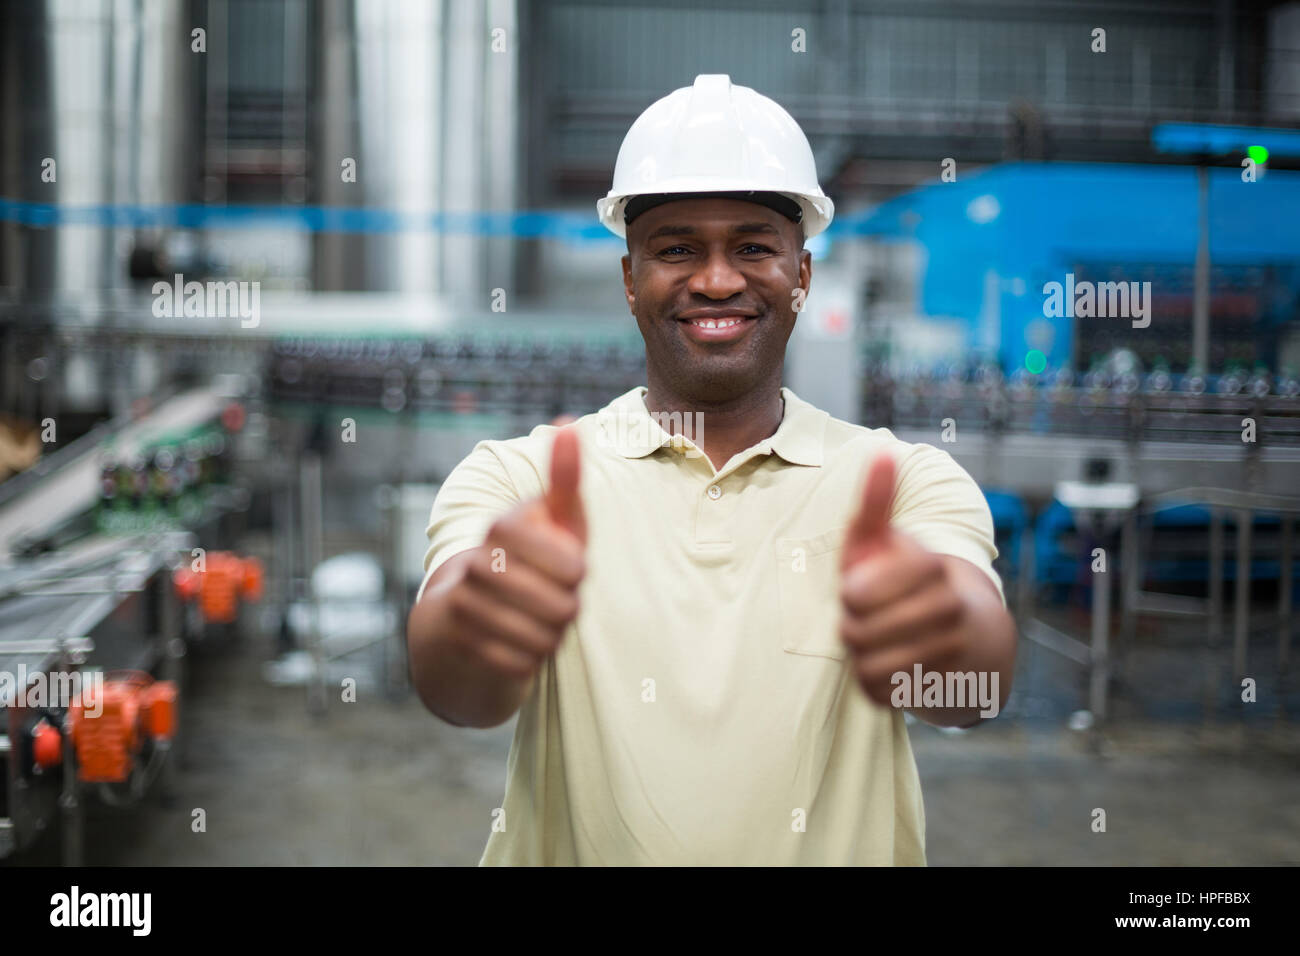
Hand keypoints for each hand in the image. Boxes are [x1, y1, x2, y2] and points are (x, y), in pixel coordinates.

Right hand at [440, 427, 587, 681]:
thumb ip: (564, 477)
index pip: (572, 565)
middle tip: (556, 601)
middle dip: (567, 609)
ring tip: (539, 622)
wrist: (458, 617)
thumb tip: (568, 422)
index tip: (570, 568)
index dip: (578, 572)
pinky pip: (519, 665)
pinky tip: (518, 644)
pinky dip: (528, 660)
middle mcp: (476, 564)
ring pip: (542, 638)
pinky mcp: (459, 645)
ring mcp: (463, 606)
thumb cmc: (524, 561)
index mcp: (503, 528)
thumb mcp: (550, 519)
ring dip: (550, 636)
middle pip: (561, 606)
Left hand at [839, 455, 968, 707]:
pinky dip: (871, 681)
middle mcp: (949, 613)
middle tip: (860, 615)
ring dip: (859, 652)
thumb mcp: (886, 539)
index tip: (853, 588)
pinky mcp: (937, 692)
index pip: (867, 590)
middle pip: (860, 630)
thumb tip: (882, 452)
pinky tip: (884, 661)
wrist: (967, 634)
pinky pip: (880, 694)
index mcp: (933, 570)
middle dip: (852, 623)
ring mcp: (947, 655)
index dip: (855, 592)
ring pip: (870, 665)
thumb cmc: (906, 578)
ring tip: (871, 637)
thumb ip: (876, 501)